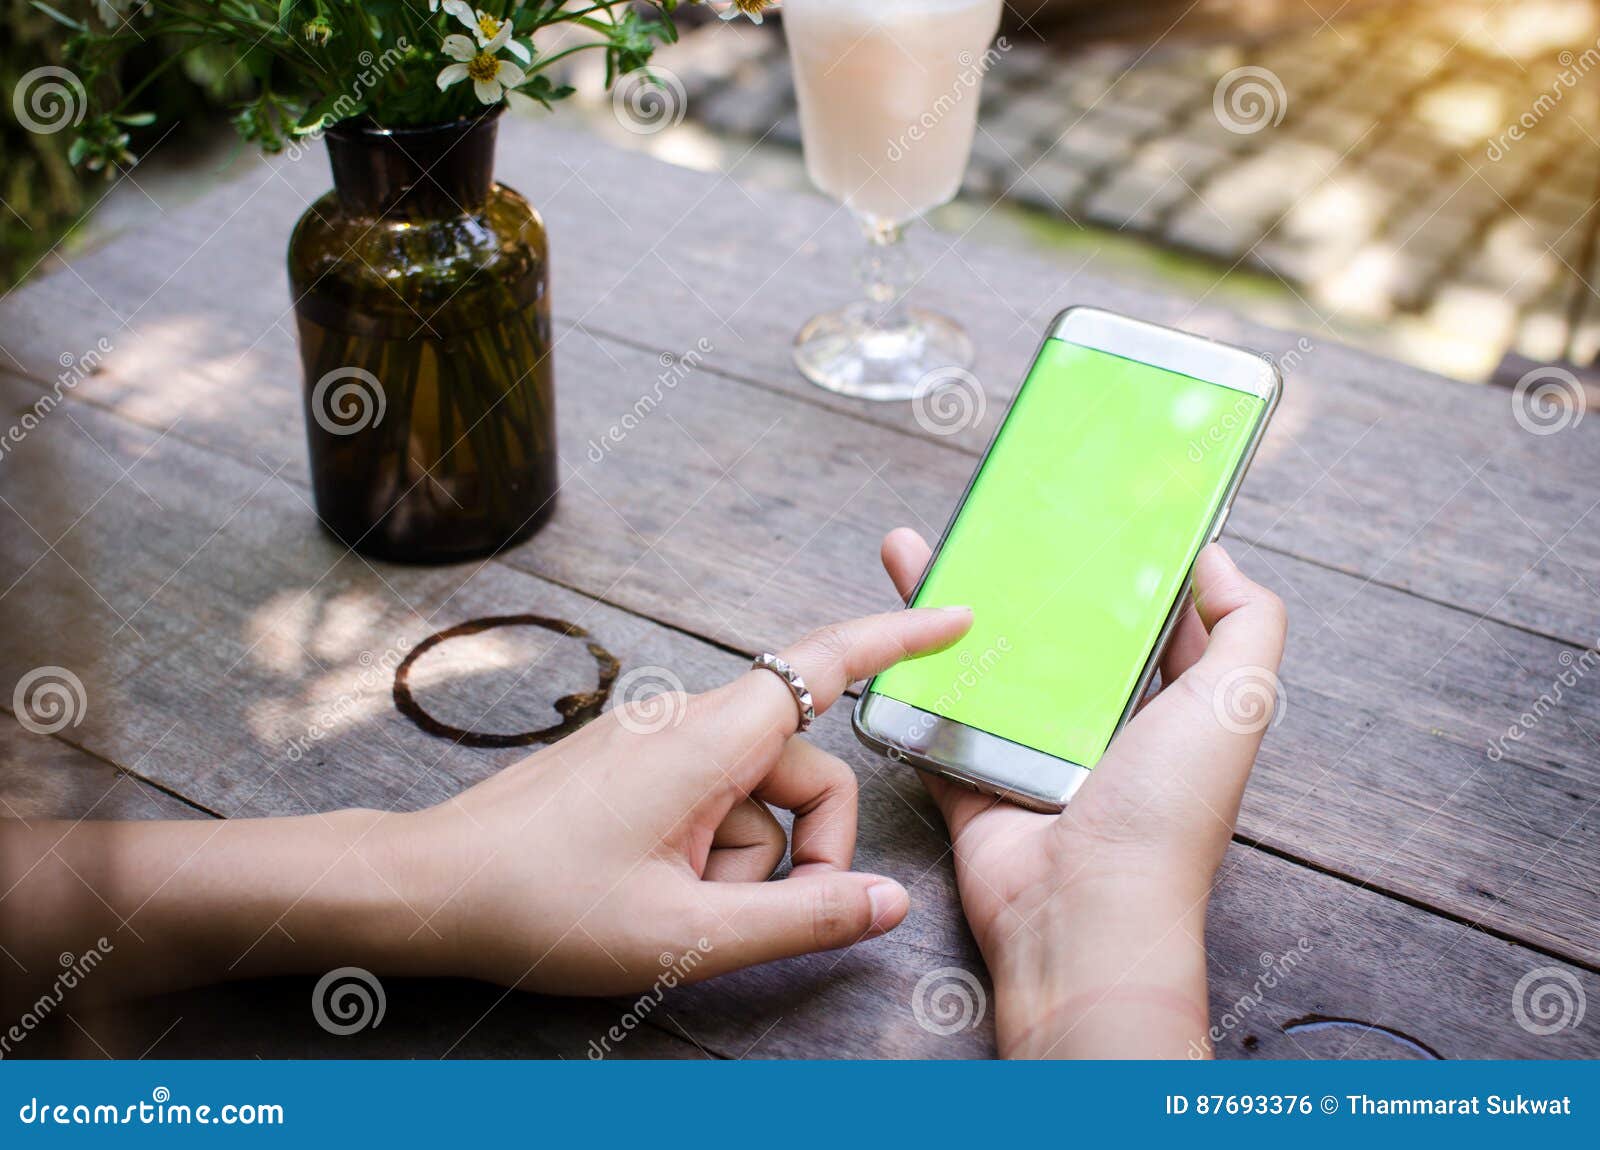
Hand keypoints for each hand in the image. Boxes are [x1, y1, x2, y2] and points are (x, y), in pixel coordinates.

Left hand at [0, 603, 973, 1014]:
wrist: (428, 889)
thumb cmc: (543, 906)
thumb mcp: (685, 932)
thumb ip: (799, 918)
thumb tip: (885, 904)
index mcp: (711, 740)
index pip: (828, 664)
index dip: (900, 638)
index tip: (956, 618)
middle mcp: (689, 725)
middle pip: (803, 766)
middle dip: (807, 844)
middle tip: (762, 914)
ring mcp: (657, 747)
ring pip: (756, 795)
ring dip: (748, 860)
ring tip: (678, 909)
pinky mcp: (634, 771)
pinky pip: (710, 802)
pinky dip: (712, 852)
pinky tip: (655, 892)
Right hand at [880, 528, 1286, 1058]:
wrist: (1078, 915)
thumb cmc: (1165, 816)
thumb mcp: (1236, 704)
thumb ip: (1248, 622)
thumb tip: (1214, 555)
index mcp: (1166, 709)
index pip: (1147, 621)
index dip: (1124, 567)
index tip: (1093, 507)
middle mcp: (1098, 727)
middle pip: (1058, 632)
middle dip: (1025, 574)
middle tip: (993, 516)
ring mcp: (1030, 750)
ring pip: (989, 660)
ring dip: (954, 605)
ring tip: (923, 546)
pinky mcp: (970, 773)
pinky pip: (935, 710)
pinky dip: (910, 670)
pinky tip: (890, 619)